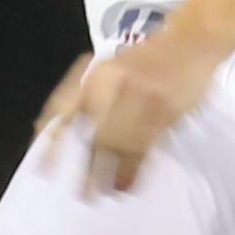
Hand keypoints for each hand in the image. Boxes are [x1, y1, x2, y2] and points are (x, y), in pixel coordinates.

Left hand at [37, 32, 219, 193]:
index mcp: (98, 75)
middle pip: (95, 133)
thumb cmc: (147, 59)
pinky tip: (129, 183)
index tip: (43, 167)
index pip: (66, 109)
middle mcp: (115, 84)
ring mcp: (142, 97)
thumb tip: (63, 132)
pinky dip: (135, 168)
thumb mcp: (111, 68)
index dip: (53, 140)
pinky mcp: (165, 110)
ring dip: (112, 173)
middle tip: (81, 194)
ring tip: (106, 194)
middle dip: (87, 167)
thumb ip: (89, 95)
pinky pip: (146, 145)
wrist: (192, 40)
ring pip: (120, 143)